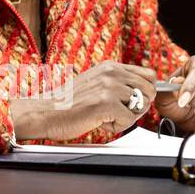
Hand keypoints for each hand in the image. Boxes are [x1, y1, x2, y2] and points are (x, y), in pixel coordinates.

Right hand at [10, 61, 158, 141]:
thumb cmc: (67, 104)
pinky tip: (99, 122)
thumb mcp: (95, 83)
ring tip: (104, 116)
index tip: (134, 101)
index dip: (146, 91)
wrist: (45, 112)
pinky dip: (116, 127)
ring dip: (125, 117)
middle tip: (117, 112)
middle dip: (138, 106)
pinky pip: (129, 120)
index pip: (148, 74)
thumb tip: (142, 91)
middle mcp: (111, 73)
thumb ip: (117, 83)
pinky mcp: (105, 104)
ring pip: (140, 107)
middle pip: (149, 91)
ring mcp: (109, 87)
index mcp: (110, 67)